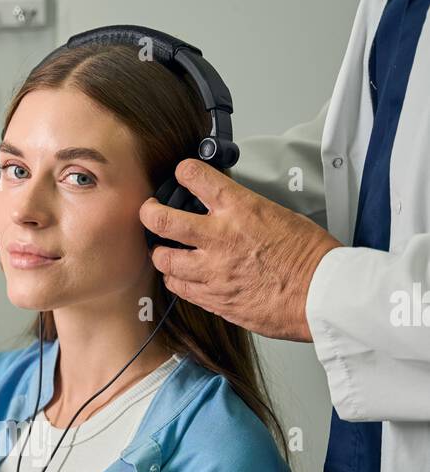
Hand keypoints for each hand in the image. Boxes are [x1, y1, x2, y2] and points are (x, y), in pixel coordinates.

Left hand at [140, 160, 341, 340]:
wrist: (321, 294)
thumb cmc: (310, 257)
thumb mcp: (280, 216)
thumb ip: (246, 213)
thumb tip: (230, 211)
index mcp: (241, 209)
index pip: (197, 177)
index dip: (183, 173)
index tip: (181, 174)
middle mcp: (220, 238)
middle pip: (163, 220)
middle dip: (150, 213)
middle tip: (150, 212)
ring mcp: (213, 271)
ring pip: (164, 259)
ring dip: (160, 252)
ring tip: (163, 250)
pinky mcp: (214, 298)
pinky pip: (180, 287)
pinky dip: (176, 279)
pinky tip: (180, 275)